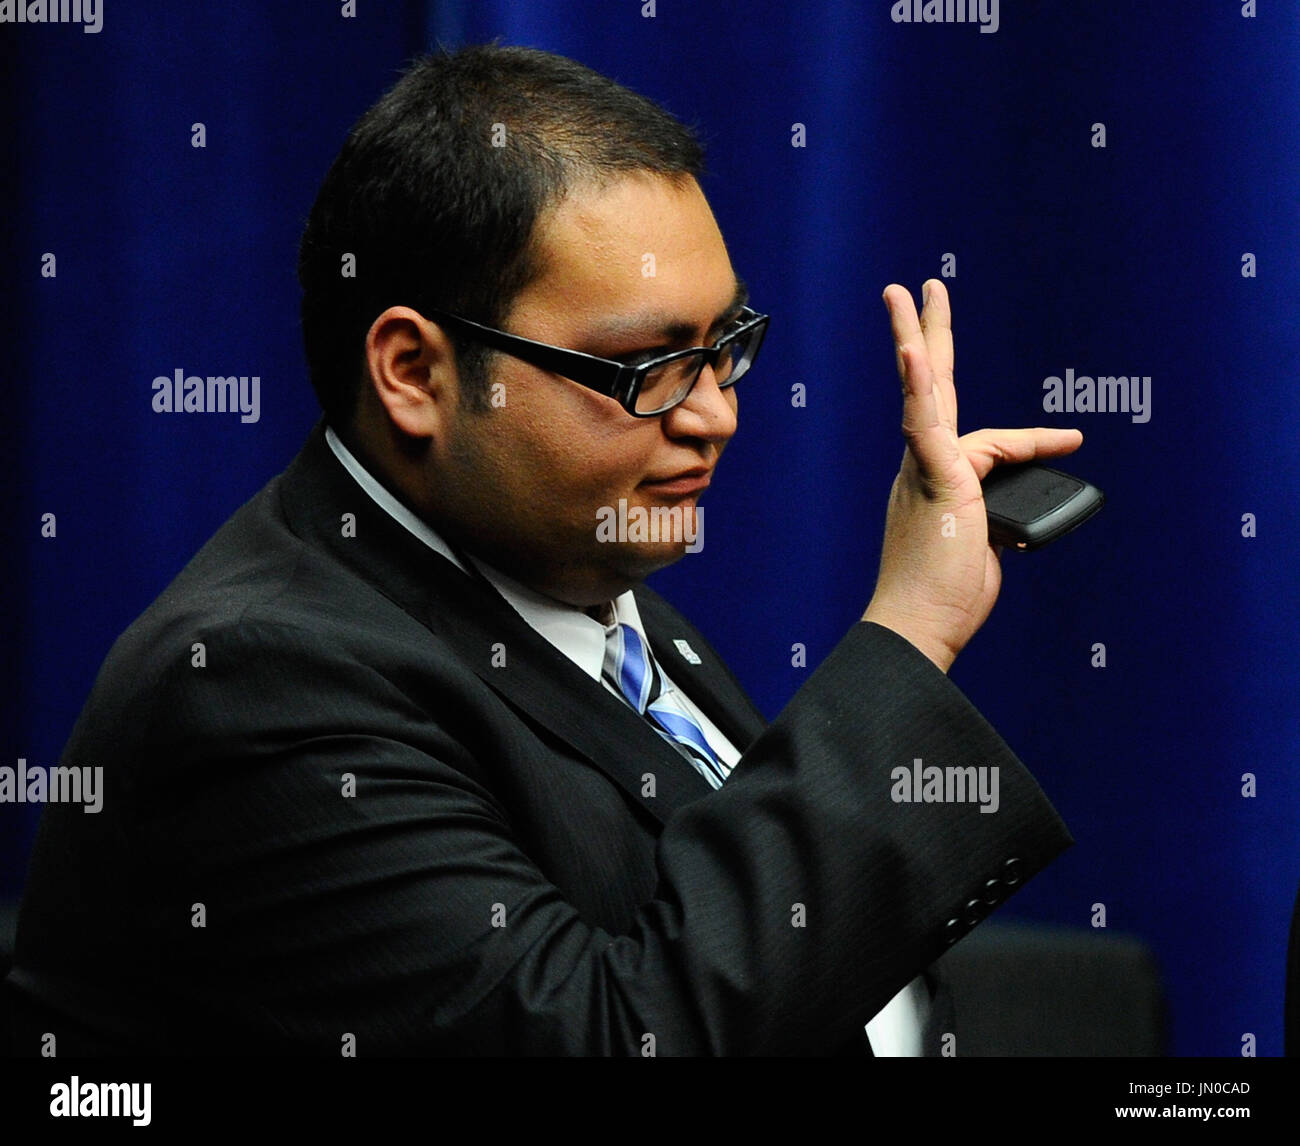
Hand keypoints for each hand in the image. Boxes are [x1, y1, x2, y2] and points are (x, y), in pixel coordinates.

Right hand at [861, 279, 1082, 671]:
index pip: (977, 437)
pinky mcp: (934, 478)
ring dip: (922, 337)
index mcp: (936, 481)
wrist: (919, 623)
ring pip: (930, 392)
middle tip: (911, 290)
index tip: (1070, 439)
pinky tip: (914, 353)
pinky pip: (926, 425)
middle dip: (923, 335)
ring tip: (923, 293)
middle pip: (929, 389)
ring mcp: (926, 470)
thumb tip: (1012, 521)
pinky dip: (918, 387)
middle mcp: (923, 467)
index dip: (1029, 436)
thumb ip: (1000, 521)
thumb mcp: (988, 548)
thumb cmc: (946, 595)